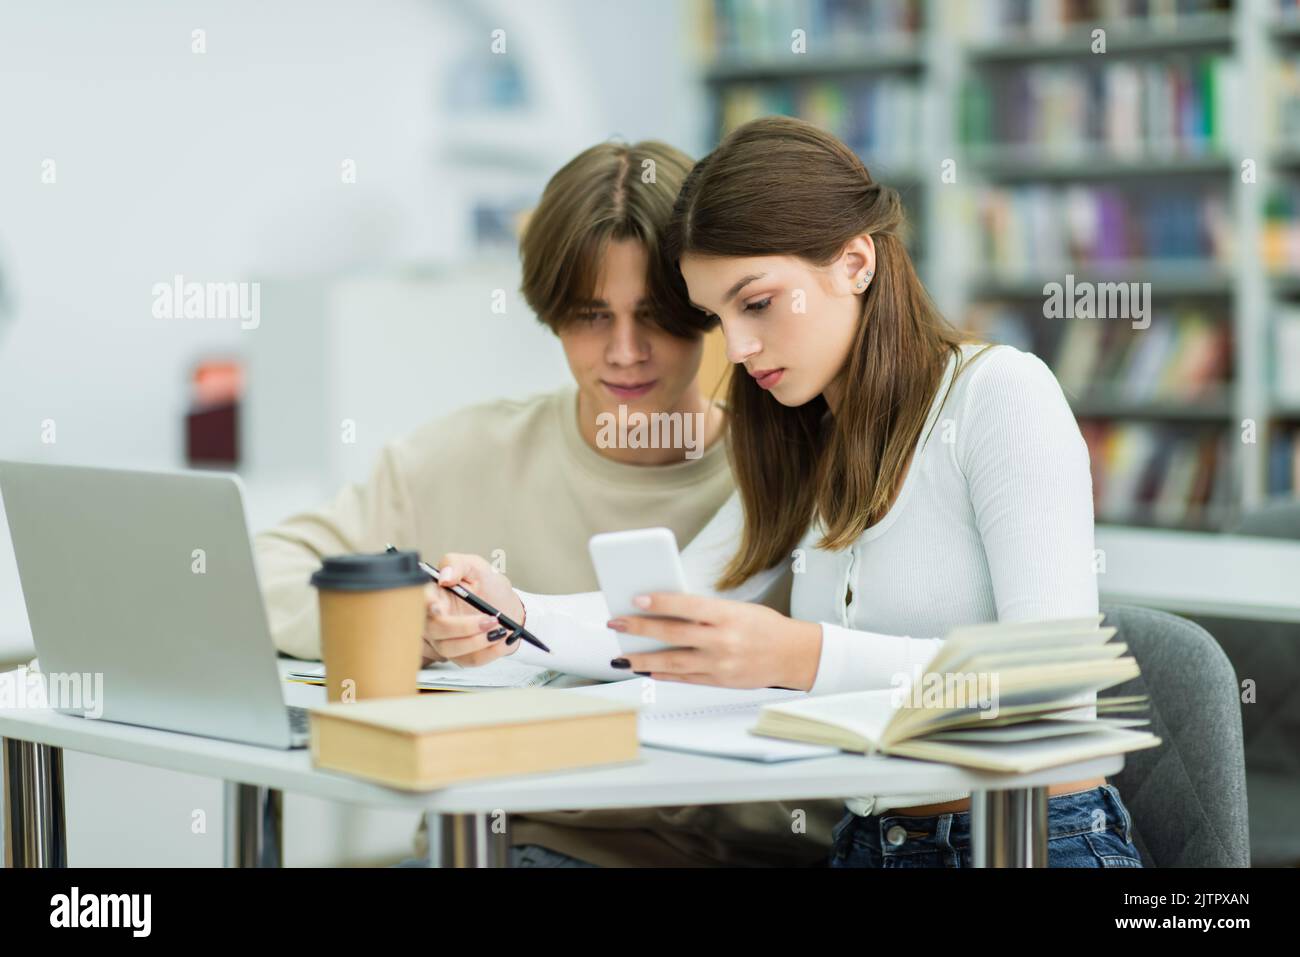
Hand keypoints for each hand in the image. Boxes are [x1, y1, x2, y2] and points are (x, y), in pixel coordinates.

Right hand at [422, 552, 526, 667]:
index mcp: (434, 594)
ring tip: (498, 629)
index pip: (417, 600)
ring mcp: (444, 639)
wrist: (509, 609)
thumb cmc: (489, 586)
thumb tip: (444, 576)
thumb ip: (458, 564)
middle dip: (462, 627)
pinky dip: (487, 652)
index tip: (438, 608)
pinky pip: (467, 660)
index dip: (423, 606)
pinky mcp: (459, 655)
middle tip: (490, 619)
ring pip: (447, 648)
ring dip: (475, 641)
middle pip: (432, 628)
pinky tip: (500, 640)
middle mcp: (434, 618)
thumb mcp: (477, 567)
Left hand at [605, 593, 822, 689]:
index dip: (658, 603)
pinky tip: (647, 670)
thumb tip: (666, 610)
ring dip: (643, 659)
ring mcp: (719, 664)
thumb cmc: (765, 627)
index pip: (686, 606)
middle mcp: (722, 641)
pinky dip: (663, 674)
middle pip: (672, 634)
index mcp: (727, 616)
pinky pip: (684, 678)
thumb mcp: (737, 609)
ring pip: (672, 662)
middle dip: (639, 629)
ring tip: (622, 656)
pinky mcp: (718, 681)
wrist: (793, 655)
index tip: (635, 599)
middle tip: (617, 624)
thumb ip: (705, 612)